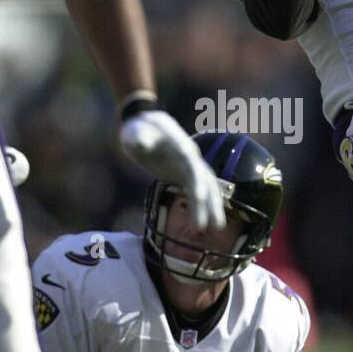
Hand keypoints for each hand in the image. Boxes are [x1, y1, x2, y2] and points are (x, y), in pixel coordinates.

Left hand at [120, 110, 225, 229]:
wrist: (146, 123)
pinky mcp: (185, 174)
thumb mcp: (134, 131)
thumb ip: (138, 137)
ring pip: (208, 187)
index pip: (190, 164)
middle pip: (205, 180)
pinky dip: (204, 205)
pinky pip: (199, 191)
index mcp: (179, 146)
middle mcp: (190, 157)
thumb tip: (139, 143)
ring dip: (213, 206)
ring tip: (218, 228)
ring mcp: (190, 165)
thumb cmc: (138, 128)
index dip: (196, 180)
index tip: (198, 197)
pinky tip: (207, 222)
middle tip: (212, 226)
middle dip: (209, 202)